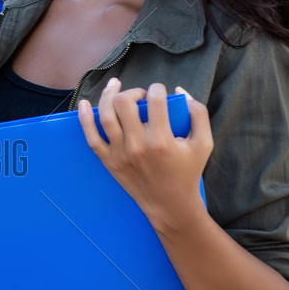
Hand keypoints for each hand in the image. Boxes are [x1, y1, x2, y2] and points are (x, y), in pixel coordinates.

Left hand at [78, 79, 212, 226]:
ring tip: (115, 86)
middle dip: (133, 92)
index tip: (159, 91)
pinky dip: (84, 119)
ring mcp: (120, 154)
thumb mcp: (204, 143)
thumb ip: (198, 113)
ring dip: (108, 96)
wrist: (169, 203)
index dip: (157, 89)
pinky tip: (84, 104)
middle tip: (141, 96)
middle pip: (125, 104)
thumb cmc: (187, 172)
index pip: (155, 101)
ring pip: (106, 116)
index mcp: (162, 140)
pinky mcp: (108, 161)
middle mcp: (138, 146)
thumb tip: (180, 90)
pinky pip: (91, 138)